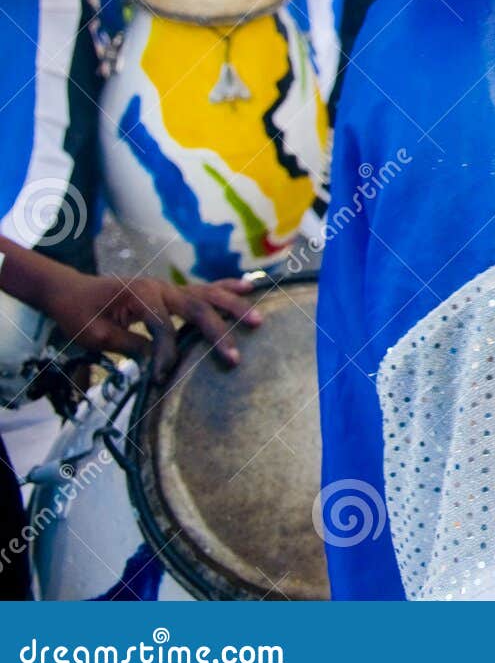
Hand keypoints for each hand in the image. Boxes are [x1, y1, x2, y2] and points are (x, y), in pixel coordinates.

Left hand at [41, 271, 262, 379]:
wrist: (70, 290)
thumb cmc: (80, 314)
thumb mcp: (97, 336)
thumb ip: (132, 345)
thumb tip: (161, 363)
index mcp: (140, 295)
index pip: (164, 327)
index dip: (167, 354)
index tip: (162, 378)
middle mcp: (160, 287)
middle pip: (197, 307)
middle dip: (218, 332)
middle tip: (235, 356)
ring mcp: (169, 287)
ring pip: (208, 294)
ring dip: (234, 307)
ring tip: (257, 320)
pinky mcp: (173, 291)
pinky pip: (205, 288)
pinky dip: (227, 287)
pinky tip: (250, 285)